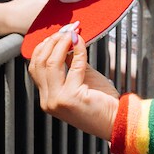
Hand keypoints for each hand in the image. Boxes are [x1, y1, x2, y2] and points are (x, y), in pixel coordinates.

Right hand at [27, 25, 120, 140]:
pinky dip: (78, 51)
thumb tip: (67, 40)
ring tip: (71, 34)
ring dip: (61, 44)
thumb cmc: (102, 103)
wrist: (118, 122)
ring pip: (50, 63)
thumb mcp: (82, 79)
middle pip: (40, 63)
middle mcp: (48, 101)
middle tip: (65, 31)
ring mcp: (57, 101)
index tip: (56, 35)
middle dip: (52, 43)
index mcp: (47, 98)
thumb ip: (71, 63)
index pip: (35, 68)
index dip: (44, 47)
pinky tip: (82, 43)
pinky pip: (73, 66)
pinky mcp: (70, 98)